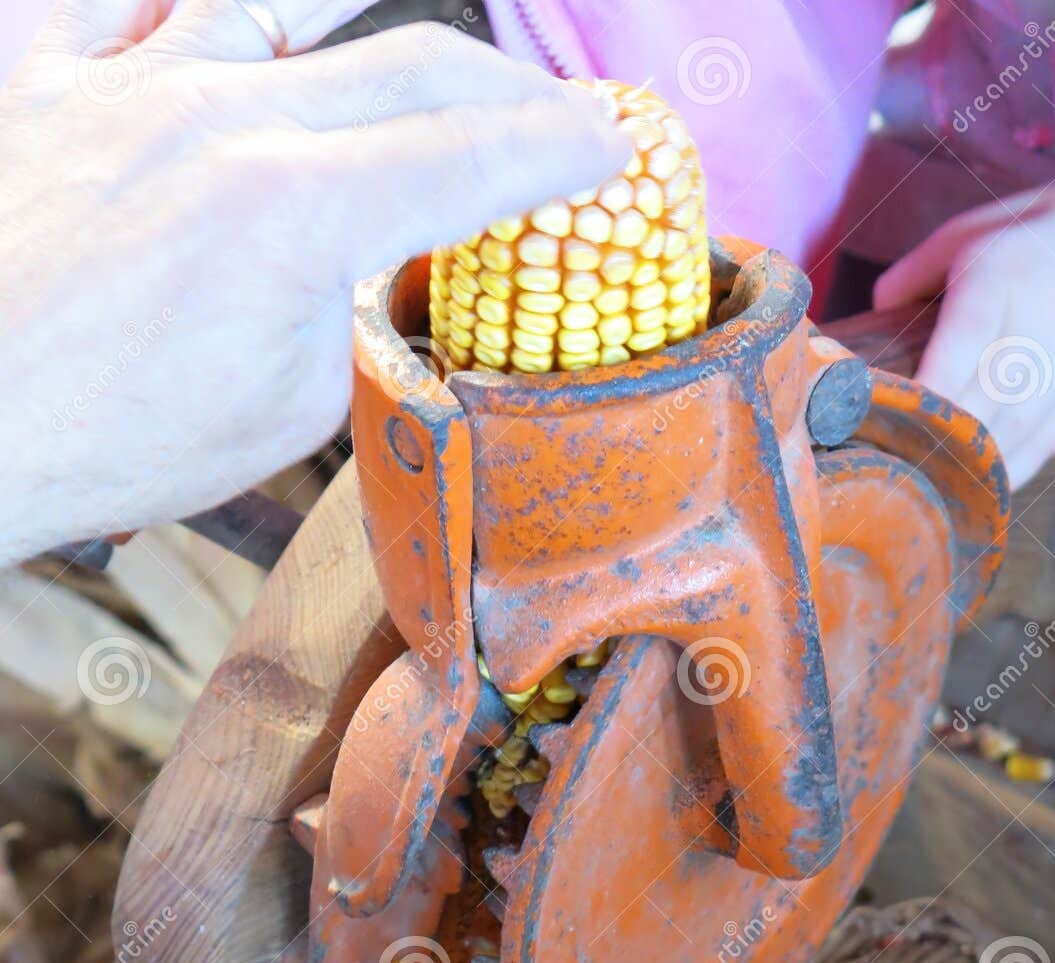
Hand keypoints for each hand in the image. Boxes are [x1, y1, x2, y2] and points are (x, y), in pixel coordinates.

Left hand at [0, 2, 628, 563]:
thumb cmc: (104, 442)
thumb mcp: (282, 412)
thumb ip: (351, 313)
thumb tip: (375, 265)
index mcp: (292, 215)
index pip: (470, 155)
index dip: (560, 146)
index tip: (611, 147)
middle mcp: (214, 117)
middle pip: (406, 62)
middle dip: (502, 86)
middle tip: (545, 114)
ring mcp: (117, 80)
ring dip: (360, 11)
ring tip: (400, 45)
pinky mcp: (35, 72)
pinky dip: (177, 8)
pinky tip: (213, 35)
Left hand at [874, 172, 1054, 489]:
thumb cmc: (1040, 233)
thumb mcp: (974, 229)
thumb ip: (914, 273)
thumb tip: (872, 318)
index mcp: (1002, 278)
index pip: (962, 341)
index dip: (927, 387)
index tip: (884, 416)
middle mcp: (1037, 329)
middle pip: (980, 399)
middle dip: (930, 435)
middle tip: (881, 462)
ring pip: (1007, 434)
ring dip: (960, 464)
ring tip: (913, 484)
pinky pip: (1040, 449)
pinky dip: (1000, 473)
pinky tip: (966, 487)